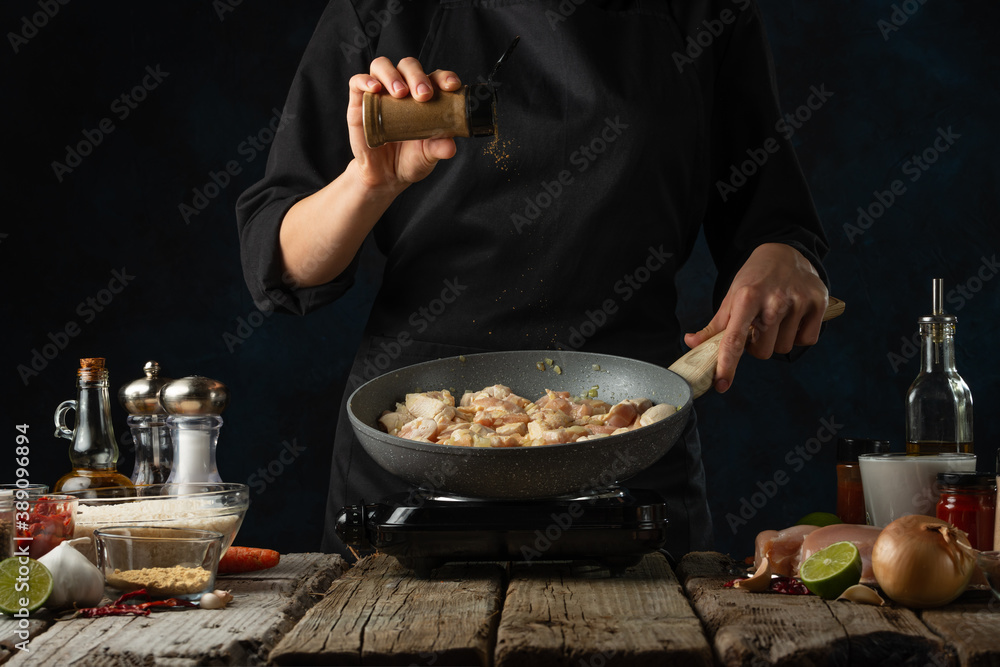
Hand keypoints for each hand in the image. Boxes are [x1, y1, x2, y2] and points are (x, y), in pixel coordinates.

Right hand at [347, 57, 462, 191]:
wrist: (385, 176)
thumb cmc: (410, 159)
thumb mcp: (428, 156)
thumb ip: (438, 148)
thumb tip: (450, 146)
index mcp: (424, 97)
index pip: (435, 76)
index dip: (444, 76)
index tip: (451, 86)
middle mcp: (403, 89)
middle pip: (408, 66)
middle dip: (417, 76)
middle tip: (423, 95)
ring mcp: (380, 94)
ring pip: (382, 66)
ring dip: (392, 75)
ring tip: (400, 93)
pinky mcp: (360, 103)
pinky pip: (357, 82)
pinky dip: (365, 80)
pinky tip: (374, 89)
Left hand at [683, 243, 827, 392]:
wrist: (784, 252)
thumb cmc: (755, 279)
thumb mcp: (732, 297)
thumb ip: (715, 325)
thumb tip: (691, 342)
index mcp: (747, 298)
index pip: (734, 340)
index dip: (726, 365)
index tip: (721, 385)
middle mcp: (774, 301)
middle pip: (762, 352)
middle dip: (757, 345)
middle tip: (758, 326)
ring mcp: (798, 302)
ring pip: (784, 348)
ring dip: (778, 340)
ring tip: (776, 318)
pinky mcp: (819, 303)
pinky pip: (806, 340)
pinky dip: (799, 335)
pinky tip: (793, 318)